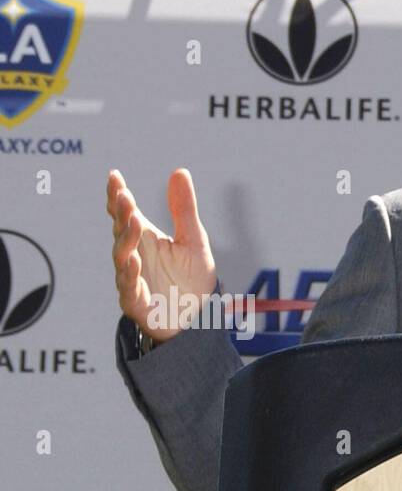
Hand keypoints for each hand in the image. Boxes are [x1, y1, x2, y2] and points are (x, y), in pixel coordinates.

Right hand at [107, 168, 216, 341]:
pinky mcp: (135, 301)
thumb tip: (180, 171)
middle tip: (124, 195)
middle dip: (121, 213)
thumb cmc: (191, 280)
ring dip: (125, 238)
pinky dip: (130, 274)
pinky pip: (129, 287)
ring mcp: (131, 278)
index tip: (115, 176)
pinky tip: (134, 260)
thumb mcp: (194, 240)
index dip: (118, 195)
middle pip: (120, 231)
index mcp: (143, 238)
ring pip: (122, 257)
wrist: (197, 319)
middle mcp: (133, 255)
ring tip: (133, 220)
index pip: (125, 213)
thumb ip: (184, 209)